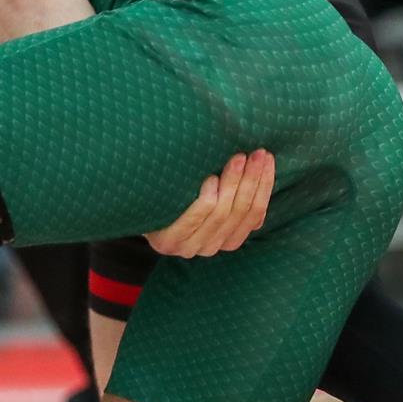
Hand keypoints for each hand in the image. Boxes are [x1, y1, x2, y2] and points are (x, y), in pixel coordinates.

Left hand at [147, 150, 274, 258]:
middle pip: (239, 211)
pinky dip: (206, 198)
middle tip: (256, 153)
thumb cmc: (179, 196)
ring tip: (236, 159)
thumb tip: (261, 174)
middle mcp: (210, 248)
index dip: (264, 185)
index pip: (255, 214)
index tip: (268, 159)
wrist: (135, 207)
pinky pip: (194, 218)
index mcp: (227, 240)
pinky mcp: (168, 242)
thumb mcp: (211, 197)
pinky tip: (209, 179)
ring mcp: (188, 247)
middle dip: (251, 180)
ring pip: (220, 213)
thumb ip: (233, 194)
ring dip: (233, 183)